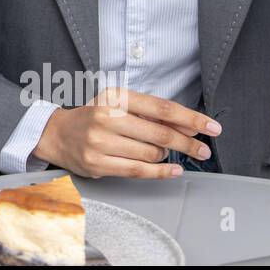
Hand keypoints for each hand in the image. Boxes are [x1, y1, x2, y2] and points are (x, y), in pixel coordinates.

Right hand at [31, 89, 220, 179]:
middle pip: (160, 133)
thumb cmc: (94, 117)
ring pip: (151, 154)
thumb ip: (152, 114)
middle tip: (203, 150)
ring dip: (165, 156)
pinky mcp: (98, 163)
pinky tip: (173, 170)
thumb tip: (189, 127)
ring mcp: (100, 142)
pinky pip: (138, 170)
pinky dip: (160, 172)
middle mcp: (106, 117)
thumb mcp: (120, 105)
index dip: (191, 119)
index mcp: (115, 97)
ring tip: (163, 153)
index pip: (162, 108)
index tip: (211, 127)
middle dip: (187, 143)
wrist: (57, 134)